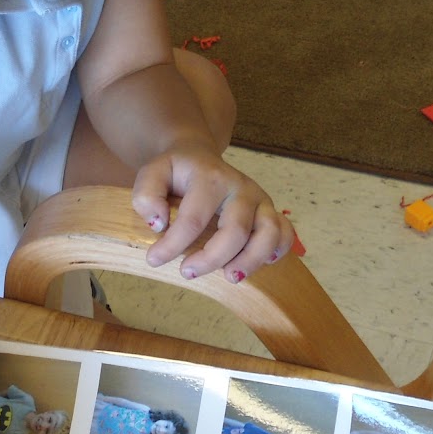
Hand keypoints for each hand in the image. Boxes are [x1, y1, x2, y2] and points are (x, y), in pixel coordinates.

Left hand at [131, 146, 293, 282]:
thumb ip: (147, 195)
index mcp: (211, 178)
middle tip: (187, 273)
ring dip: (251, 260)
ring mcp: (260, 200)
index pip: (194, 219)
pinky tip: (260, 263)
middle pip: (236, 230)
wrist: (198, 156)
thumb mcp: (152, 172)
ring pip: (270, 233)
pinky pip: (286, 233)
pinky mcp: (270, 211)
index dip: (173, 245)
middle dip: (212, 258)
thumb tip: (159, 225)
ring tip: (229, 277)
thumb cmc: (175, 171)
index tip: (154, 260)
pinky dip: (278, 251)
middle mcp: (241, 188)